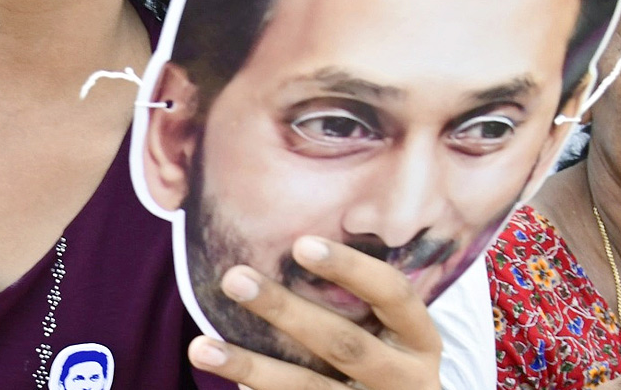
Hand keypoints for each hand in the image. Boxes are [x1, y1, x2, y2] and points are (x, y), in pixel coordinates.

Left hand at [189, 237, 442, 389]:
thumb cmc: (387, 359)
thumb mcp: (392, 332)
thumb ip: (357, 299)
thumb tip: (290, 244)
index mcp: (420, 341)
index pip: (393, 295)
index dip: (350, 268)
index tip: (300, 244)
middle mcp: (406, 380)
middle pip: (342, 344)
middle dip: (285, 311)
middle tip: (234, 279)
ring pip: (307, 389)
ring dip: (250, 368)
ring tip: (200, 348)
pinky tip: (223, 377)